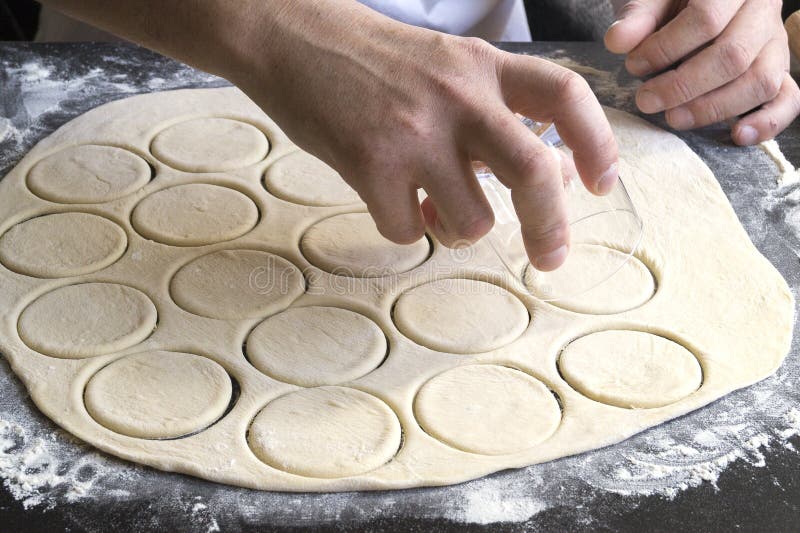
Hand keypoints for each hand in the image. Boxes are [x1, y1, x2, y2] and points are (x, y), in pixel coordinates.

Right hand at [233, 4, 618, 269]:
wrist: (292, 38)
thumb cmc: (372, 59)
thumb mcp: (443, 64)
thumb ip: (486, 113)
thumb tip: (517, 186)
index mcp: (482, 65)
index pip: (564, 95)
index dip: (597, 143)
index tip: (600, 183)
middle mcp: (457, 97)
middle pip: (533, 172)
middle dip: (550, 227)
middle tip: (550, 256)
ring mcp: (413, 133)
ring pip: (472, 221)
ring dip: (460, 231)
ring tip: (439, 212)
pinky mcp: (370, 164)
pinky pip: (409, 230)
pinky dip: (407, 228)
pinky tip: (392, 201)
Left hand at [605, 0, 799, 144]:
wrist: (690, 2)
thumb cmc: (669, 1)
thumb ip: (637, 16)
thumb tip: (617, 40)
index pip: (707, 19)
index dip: (666, 48)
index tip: (633, 65)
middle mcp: (763, 11)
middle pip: (733, 56)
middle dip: (683, 86)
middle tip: (646, 100)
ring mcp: (774, 43)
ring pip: (760, 81)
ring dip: (713, 108)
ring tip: (673, 118)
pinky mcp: (778, 70)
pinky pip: (788, 98)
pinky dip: (768, 122)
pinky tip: (737, 135)